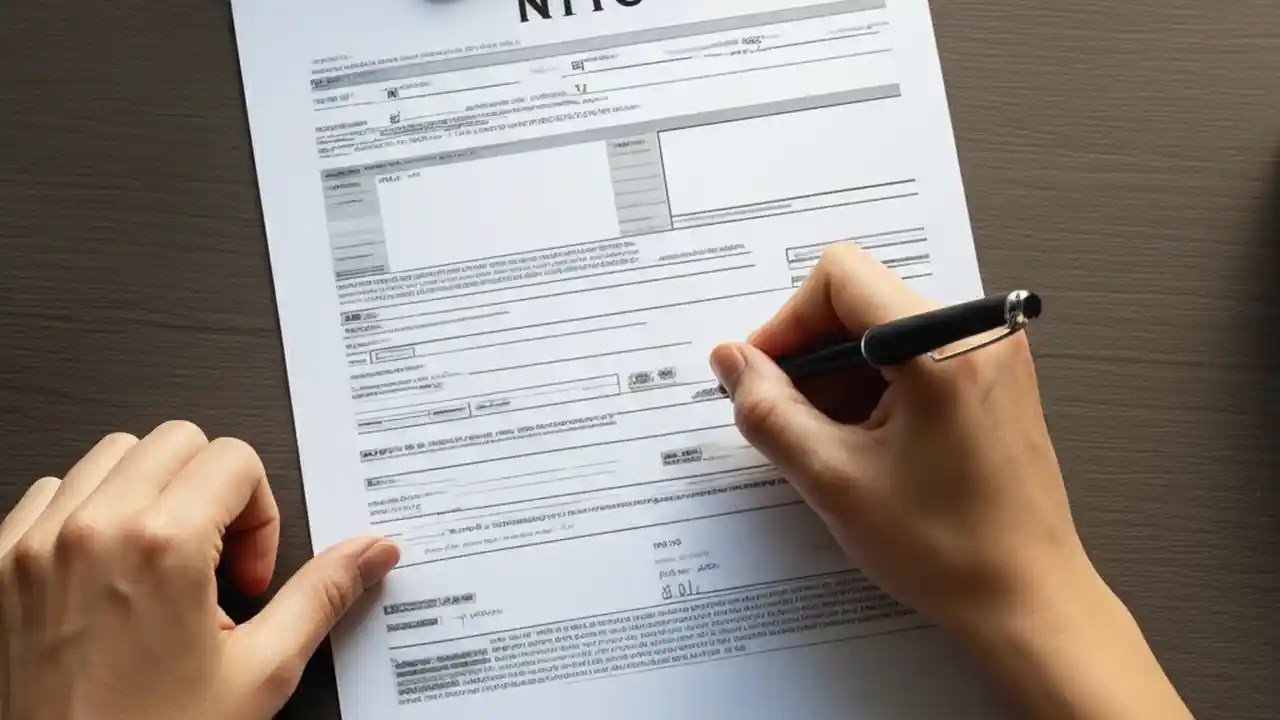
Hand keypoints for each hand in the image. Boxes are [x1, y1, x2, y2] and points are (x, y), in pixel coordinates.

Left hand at [0, 421, 400, 719]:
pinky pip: (50, 490)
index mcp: (164, 545)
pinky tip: (110, 569)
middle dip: (212, 489)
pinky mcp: (1, 564)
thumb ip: (322, 594)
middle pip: (176, 441)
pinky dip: (88, 510)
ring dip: (151, 492)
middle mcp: (94, 529)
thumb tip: (373, 550)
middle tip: (217, 563)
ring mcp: (37, 543)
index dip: (260, 513)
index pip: (234, 458)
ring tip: (164, 564)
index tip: (248, 573)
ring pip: (112, 455)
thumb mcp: (261, 671)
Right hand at [710, 244, 1190, 718]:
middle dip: (811, 355)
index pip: (839, 276)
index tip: (763, 375)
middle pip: (861, 299)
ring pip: (884, 328)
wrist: (1027, 600)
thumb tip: (731, 362)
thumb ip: (769, 411)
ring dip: (841, 376)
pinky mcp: (993, 379)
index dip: (787, 323)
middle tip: (789, 418)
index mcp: (942, 345)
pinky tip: (865, 444)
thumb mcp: (834, 479)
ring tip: (832, 443)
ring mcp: (992, 353)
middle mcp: (976, 332)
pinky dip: (875, 388)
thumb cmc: (950, 550)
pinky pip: (915, 355)